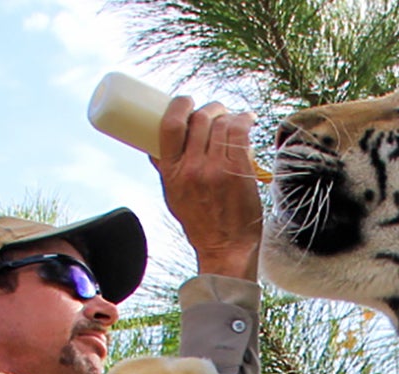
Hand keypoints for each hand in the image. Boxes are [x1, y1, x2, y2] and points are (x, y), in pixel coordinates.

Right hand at [156, 97, 262, 280]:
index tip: (186, 100)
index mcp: (172, 172)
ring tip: (231, 116)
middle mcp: (192, 168)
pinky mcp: (239, 171)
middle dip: (209, 108)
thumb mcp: (172, 195)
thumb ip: (165, 170)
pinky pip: (240, 133)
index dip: (179, 105)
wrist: (226, 247)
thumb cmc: (199, 222)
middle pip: (199, 120)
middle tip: (215, 110)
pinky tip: (246, 119)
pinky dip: (244, 120)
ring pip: (221, 124)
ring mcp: (217, 169)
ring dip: (227, 114)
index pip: (171, 126)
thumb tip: (151, 147)